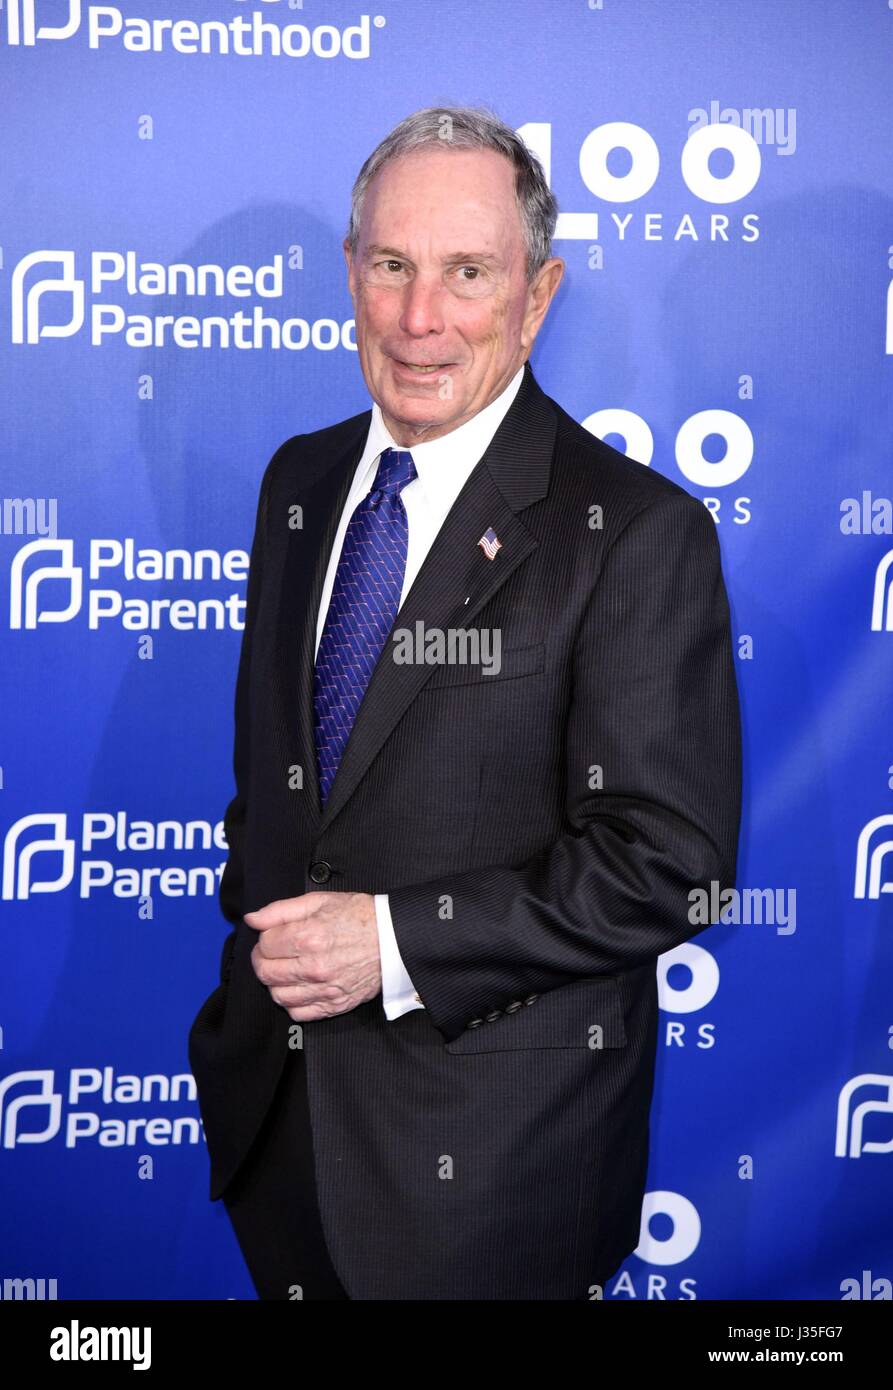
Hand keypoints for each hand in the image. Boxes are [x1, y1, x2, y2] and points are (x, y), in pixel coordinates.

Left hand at [244, 892, 380, 1021]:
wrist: (394, 938)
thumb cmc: (359, 916)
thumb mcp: (319, 901)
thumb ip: (280, 910)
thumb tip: (252, 919)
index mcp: (308, 937)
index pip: (264, 945)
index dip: (264, 937)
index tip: (273, 935)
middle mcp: (313, 967)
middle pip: (265, 972)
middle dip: (262, 960)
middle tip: (273, 952)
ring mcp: (324, 990)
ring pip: (277, 995)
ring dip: (275, 983)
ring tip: (285, 969)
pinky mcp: (334, 1005)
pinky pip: (298, 1014)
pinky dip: (292, 1003)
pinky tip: (298, 987)